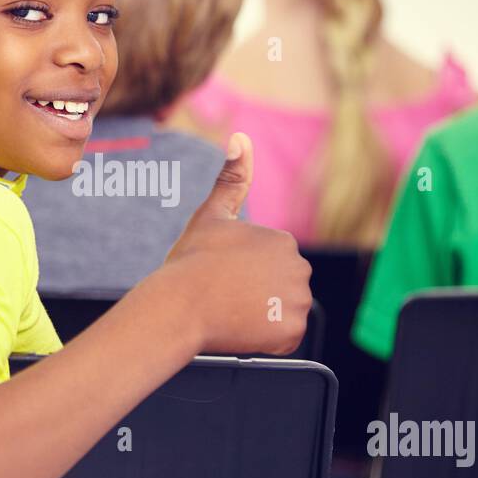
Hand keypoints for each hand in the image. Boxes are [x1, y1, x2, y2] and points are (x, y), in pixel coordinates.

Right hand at [163, 133, 311, 354]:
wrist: (179, 305)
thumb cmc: (190, 262)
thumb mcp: (211, 216)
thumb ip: (231, 178)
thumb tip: (240, 138)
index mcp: (282, 241)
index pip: (271, 266)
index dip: (246, 275)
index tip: (225, 278)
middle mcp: (298, 267)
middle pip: (281, 288)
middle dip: (259, 295)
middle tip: (227, 298)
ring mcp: (296, 300)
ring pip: (283, 312)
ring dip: (264, 317)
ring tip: (233, 313)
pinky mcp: (291, 330)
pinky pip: (285, 337)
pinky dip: (268, 338)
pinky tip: (243, 329)